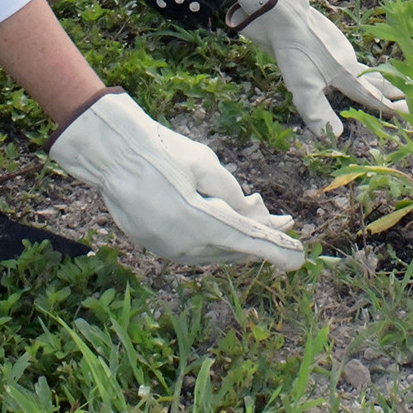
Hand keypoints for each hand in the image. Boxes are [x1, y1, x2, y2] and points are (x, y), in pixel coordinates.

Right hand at [49, 90, 304, 269]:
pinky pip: (194, 247)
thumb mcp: (205, 165)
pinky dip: (214, 236)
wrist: (112, 155)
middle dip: (261, 236)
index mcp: (202, 224)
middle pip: (234, 249)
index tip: (300, 260)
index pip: (250, 242)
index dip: (277, 250)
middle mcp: (185, 245)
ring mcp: (168, 248)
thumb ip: (231, 193)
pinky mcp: (156, 245)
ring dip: (237, 235)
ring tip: (255, 212)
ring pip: (215, 250)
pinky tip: (222, 217)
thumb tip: (247, 213)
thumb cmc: (161, 152)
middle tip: (282, 222)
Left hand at [230, 0, 406, 137]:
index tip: (409, 111)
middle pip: (373, 77)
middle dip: (389, 88)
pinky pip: (345, 54)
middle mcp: (347, 59)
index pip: (371, 94)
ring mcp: (336, 46)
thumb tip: (336, 137)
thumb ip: (319, 113)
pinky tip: (345, 64)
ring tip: (382, 82)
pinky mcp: (323, 37)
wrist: (282, 10)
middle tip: (406, 94)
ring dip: (373, 75)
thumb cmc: (296, 50)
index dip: (388, 105)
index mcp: (347, 73)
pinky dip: (352, 64)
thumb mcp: (304, 87)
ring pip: (360, 64)